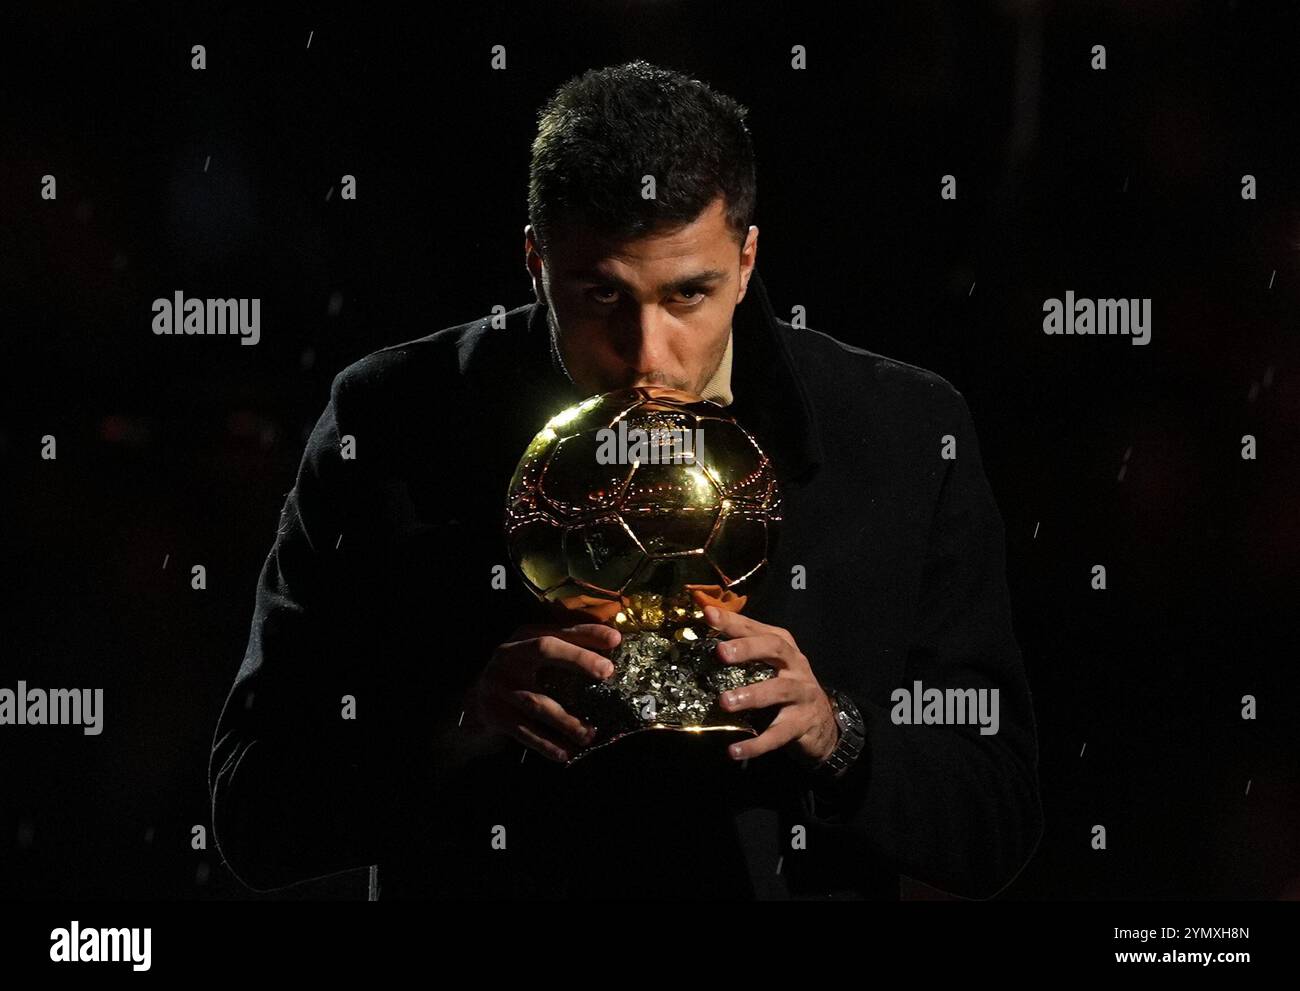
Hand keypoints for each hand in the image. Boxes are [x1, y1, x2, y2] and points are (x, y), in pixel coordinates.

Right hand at [468, 622, 619, 762]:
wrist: (473, 704)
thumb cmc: (518, 676)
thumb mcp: (535, 656)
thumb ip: (568, 648)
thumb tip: (614, 644)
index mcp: (523, 637)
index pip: (559, 630)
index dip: (587, 633)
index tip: (616, 639)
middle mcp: (509, 655)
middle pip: (545, 649)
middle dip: (578, 658)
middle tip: (607, 672)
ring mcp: (499, 685)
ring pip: (537, 700)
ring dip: (567, 720)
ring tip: (589, 734)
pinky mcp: (494, 714)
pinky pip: (524, 731)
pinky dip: (546, 744)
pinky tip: (564, 753)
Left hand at [704, 605, 839, 766]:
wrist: (823, 723)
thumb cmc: (786, 685)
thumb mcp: (769, 665)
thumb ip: (743, 650)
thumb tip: (703, 633)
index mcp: (782, 646)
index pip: (757, 628)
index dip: (733, 621)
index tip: (708, 614)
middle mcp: (795, 665)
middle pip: (774, 648)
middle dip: (747, 649)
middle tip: (720, 653)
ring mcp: (801, 694)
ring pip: (779, 690)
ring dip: (751, 694)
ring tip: (725, 702)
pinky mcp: (802, 724)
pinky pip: (778, 734)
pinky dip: (756, 744)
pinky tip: (734, 750)